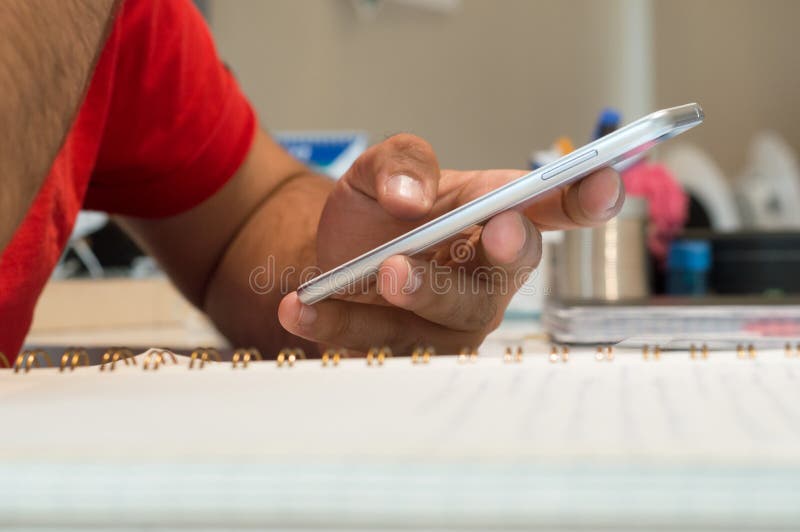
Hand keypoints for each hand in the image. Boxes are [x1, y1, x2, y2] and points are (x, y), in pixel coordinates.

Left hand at [278, 134, 622, 353]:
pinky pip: (378, 343)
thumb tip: (412, 198)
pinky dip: (337, 326)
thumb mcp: (380, 167)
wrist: (324, 257)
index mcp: (494, 217)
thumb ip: (401, 161)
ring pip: (448, 316)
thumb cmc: (374, 213)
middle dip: (501, 253)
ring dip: (419, 294)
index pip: (552, 209)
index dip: (585, 199)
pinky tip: (298, 308)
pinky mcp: (409, 352)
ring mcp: (450, 321)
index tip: (602, 182)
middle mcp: (485, 275)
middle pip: (505, 272)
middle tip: (487, 231)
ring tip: (380, 273)